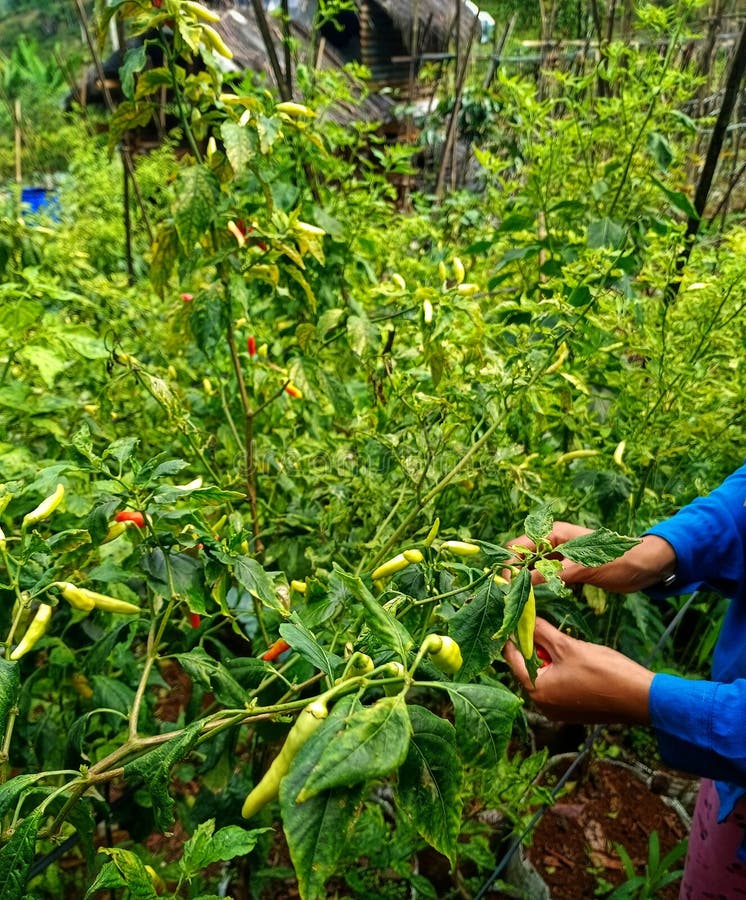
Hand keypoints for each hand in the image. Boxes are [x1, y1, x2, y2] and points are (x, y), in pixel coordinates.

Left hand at [503, 618, 653, 724]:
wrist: (641, 698)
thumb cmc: (604, 672)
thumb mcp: (568, 646)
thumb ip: (542, 632)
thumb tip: (525, 619)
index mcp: (537, 690)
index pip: (513, 658)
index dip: (513, 636)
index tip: (515, 619)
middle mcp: (543, 705)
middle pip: (528, 667)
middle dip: (534, 646)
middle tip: (542, 624)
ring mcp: (558, 710)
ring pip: (544, 675)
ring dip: (548, 657)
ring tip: (562, 640)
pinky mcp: (573, 711)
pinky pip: (557, 685)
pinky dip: (559, 669)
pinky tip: (573, 657)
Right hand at [507, 522, 676, 592]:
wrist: (645, 567)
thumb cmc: (618, 561)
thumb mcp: (584, 567)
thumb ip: (553, 573)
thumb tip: (524, 582)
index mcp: (553, 533)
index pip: (519, 546)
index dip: (509, 564)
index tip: (503, 586)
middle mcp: (552, 542)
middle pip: (521, 557)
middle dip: (513, 574)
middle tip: (507, 597)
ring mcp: (559, 556)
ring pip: (531, 568)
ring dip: (523, 582)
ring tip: (516, 601)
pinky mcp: (566, 569)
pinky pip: (544, 576)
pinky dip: (537, 586)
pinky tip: (533, 600)